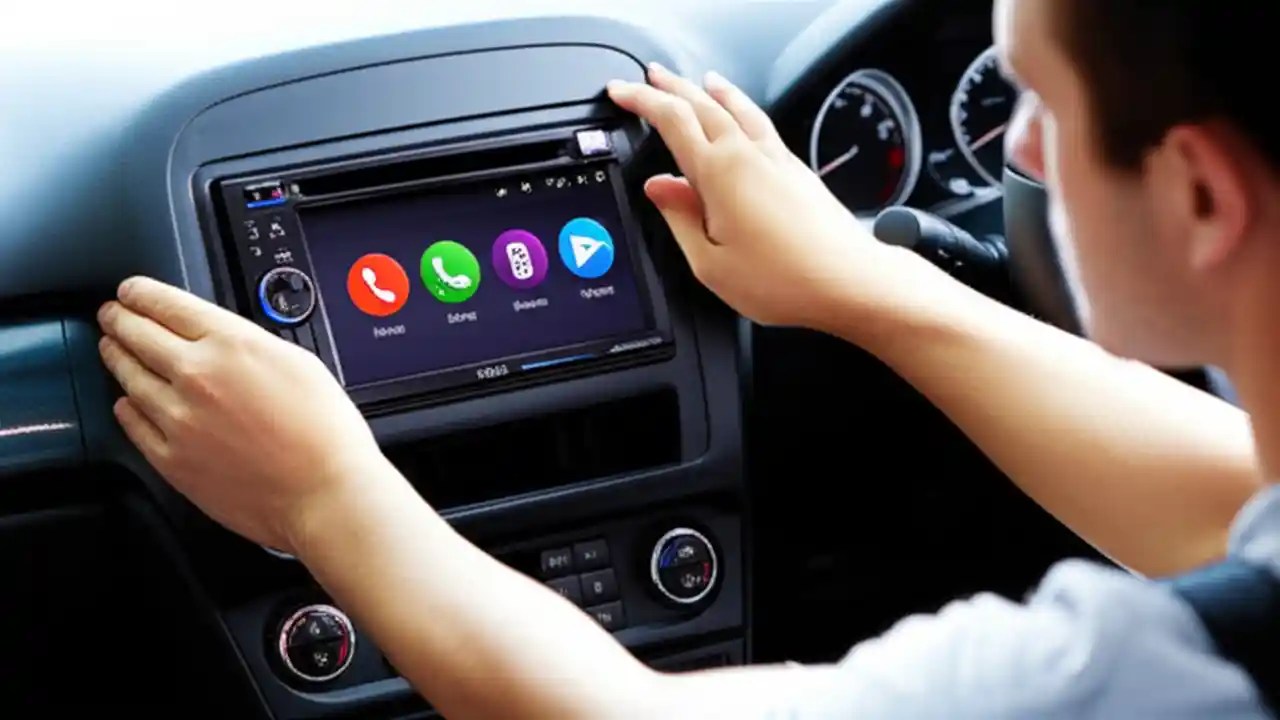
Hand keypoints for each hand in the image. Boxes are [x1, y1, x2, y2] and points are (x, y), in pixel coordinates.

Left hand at [97, 277, 385, 553]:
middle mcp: (195, 375)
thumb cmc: (326, 434)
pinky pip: (132, 423)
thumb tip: (221, 342)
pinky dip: (127, 407)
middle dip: (119, 319)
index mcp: (231, 344)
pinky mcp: (170, 459)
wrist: (325, 493)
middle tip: (113, 315)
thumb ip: (250, 345)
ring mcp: (177, 419)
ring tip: (113, 351)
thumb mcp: (299, 362)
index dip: (140, 293)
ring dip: (116, 358)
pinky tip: (129, 402)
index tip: (131, 292)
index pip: (166, 304)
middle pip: (136, 335)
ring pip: (127, 377)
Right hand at [607, 63, 912, 330]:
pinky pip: (760, 121)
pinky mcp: (797, 168)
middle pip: (702, 104)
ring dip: (710, 90)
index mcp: (719, 174)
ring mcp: (776, 158)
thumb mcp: (710, 264)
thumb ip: (679, 219)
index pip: (671, 119)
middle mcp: (748, 156)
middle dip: (669, 87)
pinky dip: (741, 106)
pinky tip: (743, 113)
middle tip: (647, 79)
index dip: (641, 100)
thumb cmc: (785, 281)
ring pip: (736, 107)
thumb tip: (657, 188)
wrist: (849, 280)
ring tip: (697, 80)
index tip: (621, 92)